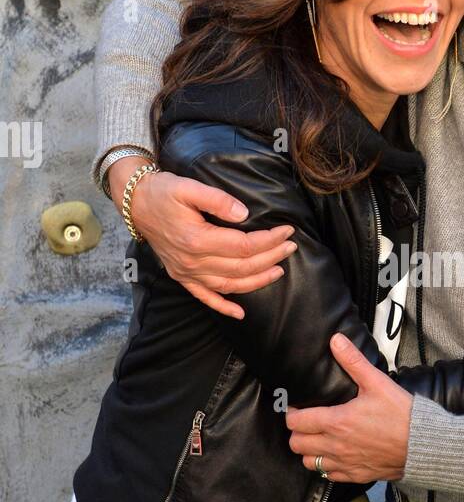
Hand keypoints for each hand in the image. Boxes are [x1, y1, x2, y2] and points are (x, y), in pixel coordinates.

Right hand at [107, 157, 296, 318]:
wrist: (136, 204)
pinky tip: (240, 313)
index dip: (269, 240)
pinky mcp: (182, 277)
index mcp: (197, 240)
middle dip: (271, 257)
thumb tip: (244, 214)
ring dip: (257, 281)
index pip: (244, 245)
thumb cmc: (163, 193)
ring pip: (229, 285)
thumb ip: (218, 200)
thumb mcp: (188, 187)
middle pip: (242, 266)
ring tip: (279, 271)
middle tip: (290, 247)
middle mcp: (193, 262)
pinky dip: (223, 307)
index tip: (287, 231)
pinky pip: (205, 298)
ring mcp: (187, 273)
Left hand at [285, 334, 411, 481]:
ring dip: (309, 451)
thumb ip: (353, 361)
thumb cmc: (402, 414)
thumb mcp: (377, 383)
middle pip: (297, 444)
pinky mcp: (356, 475)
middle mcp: (335, 446)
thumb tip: (336, 341)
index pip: (296, 422)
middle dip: (297, 432)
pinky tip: (334, 455)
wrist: (424, 445)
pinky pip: (328, 475)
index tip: (296, 408)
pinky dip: (326, 466)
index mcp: (336, 422)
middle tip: (305, 423)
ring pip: (309, 462)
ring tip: (317, 439)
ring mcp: (345, 463)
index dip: (291, 414)